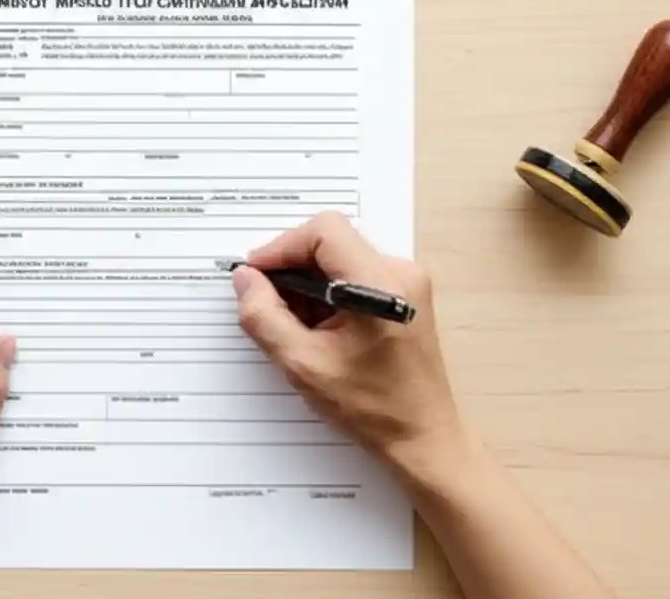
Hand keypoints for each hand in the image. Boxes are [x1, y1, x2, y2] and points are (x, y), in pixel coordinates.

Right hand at [231, 212, 469, 483]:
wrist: (423, 438)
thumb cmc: (372, 409)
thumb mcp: (303, 364)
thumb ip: (265, 317)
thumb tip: (246, 280)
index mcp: (381, 285)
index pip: (324, 232)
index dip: (281, 248)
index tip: (255, 276)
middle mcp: (400, 273)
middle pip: (331, 242)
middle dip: (292, 269)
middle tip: (267, 305)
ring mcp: (406, 283)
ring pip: (340, 259)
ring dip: (308, 284)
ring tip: (295, 327)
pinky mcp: (405, 296)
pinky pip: (355, 276)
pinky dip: (327, 294)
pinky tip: (317, 330)